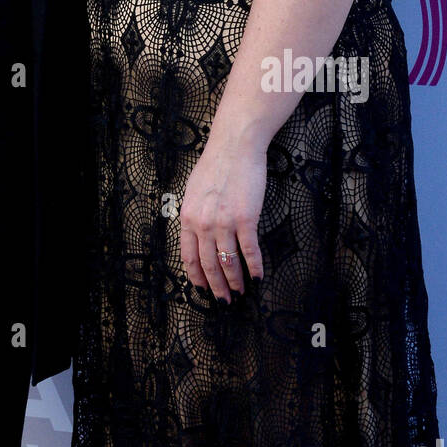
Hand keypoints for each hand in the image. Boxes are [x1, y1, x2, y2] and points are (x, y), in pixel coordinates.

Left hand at [179, 137, 266, 303]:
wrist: (234, 146)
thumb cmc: (215, 164)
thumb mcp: (194, 190)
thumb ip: (195, 213)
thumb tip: (197, 233)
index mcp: (188, 216)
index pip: (188, 256)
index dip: (196, 276)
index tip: (202, 288)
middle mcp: (203, 223)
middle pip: (208, 264)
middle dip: (216, 286)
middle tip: (224, 300)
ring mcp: (224, 222)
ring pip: (228, 262)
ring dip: (235, 281)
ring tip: (241, 292)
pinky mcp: (246, 218)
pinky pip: (249, 250)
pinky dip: (255, 267)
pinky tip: (258, 277)